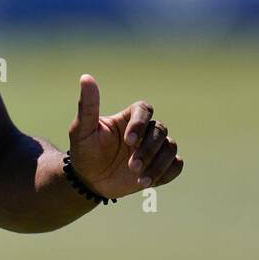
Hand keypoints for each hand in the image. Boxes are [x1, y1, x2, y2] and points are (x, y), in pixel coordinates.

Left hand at [67, 74, 183, 198]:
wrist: (89, 180)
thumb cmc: (84, 151)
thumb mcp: (81, 130)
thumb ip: (87, 105)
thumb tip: (85, 77)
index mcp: (128, 118)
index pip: (144, 109)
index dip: (141, 123)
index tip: (128, 141)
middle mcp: (144, 131)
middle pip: (160, 130)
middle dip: (148, 149)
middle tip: (132, 166)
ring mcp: (154, 149)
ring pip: (171, 147)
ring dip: (158, 164)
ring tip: (140, 179)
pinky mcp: (160, 166)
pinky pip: (176, 165)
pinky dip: (167, 172)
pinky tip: (149, 182)